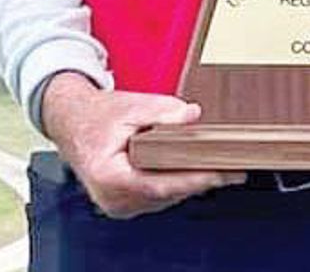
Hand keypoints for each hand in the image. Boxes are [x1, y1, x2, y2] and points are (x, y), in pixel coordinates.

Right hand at [40, 72, 244, 218]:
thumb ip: (164, 111)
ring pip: (165, 198)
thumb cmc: (99, 116)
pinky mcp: (126, 203)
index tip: (222, 173)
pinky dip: (179, 183)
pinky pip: (159, 196)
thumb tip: (192, 116)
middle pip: (166, 194)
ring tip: (224, 167)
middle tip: (236, 168)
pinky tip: (199, 170)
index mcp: (108, 176)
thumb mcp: (133, 105)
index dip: (193, 180)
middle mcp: (111, 198)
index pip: (159, 184)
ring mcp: (118, 204)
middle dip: (201, 180)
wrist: (74, 121)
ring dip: (192, 183)